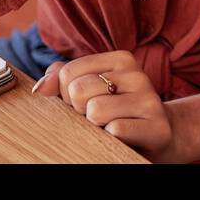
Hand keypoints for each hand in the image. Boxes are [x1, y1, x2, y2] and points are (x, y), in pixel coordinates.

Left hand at [31, 50, 186, 162]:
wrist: (158, 134)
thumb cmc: (115, 111)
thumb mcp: (89, 89)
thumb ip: (61, 80)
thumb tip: (41, 88)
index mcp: (121, 60)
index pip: (68, 71)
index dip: (66, 94)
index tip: (84, 103)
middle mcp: (137, 75)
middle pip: (78, 90)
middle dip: (79, 110)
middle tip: (98, 118)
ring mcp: (150, 100)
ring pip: (95, 110)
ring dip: (95, 127)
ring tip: (109, 127)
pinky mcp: (157, 127)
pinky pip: (116, 130)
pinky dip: (111, 139)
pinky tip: (123, 139)